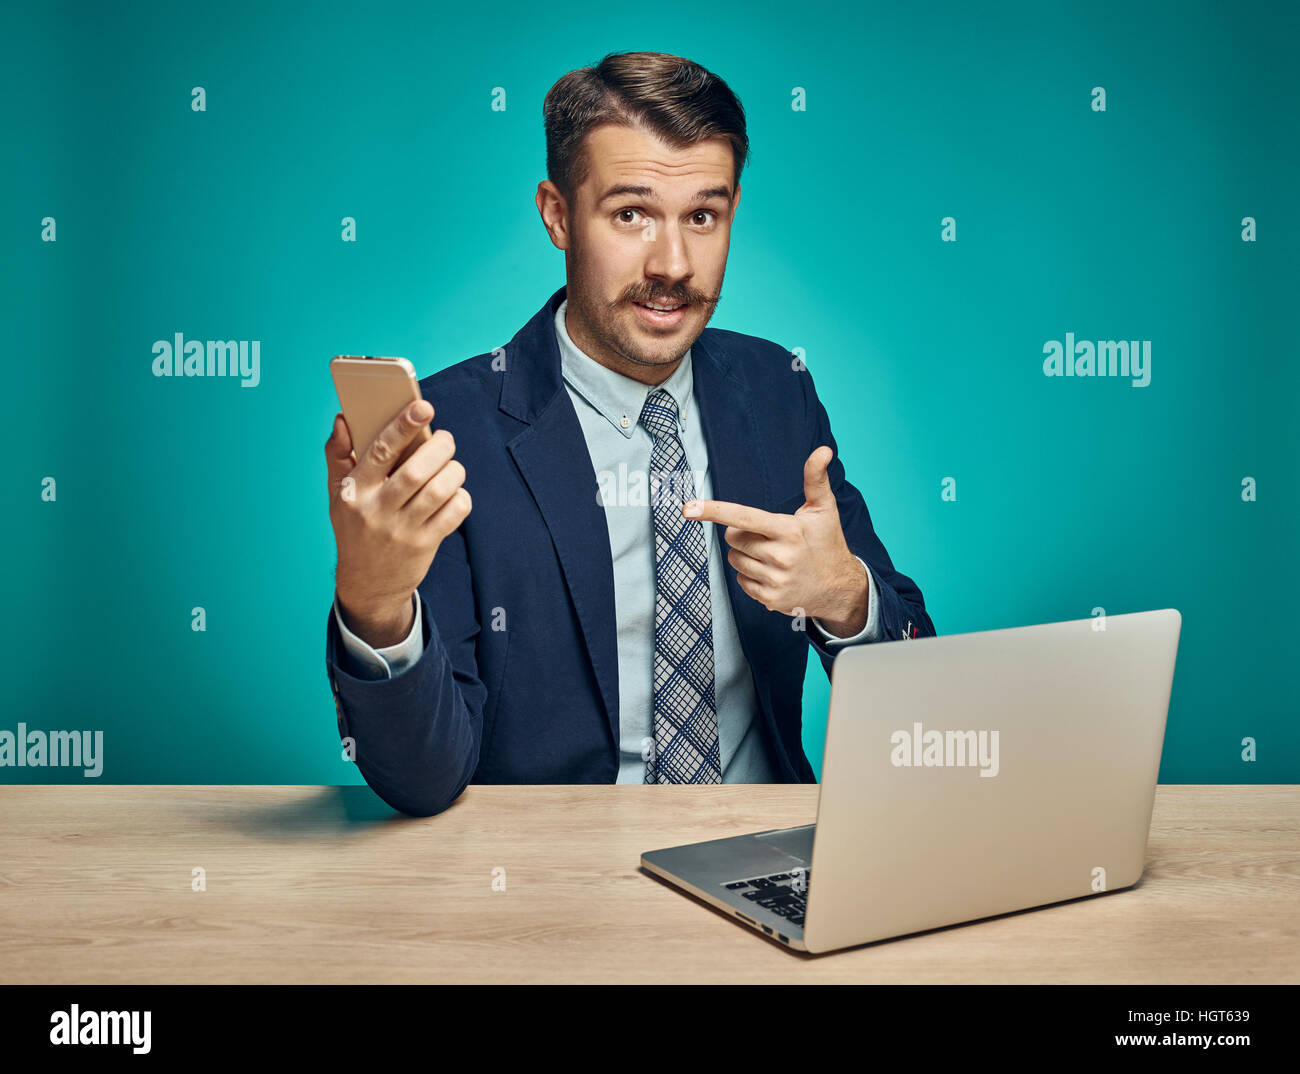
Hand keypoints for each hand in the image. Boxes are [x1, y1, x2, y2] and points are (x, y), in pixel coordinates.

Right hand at [325, 400, 470, 646]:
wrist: (367, 585)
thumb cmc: (355, 528)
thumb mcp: (337, 496)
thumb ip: (338, 456)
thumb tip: (342, 420)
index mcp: (353, 491)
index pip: (379, 451)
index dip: (403, 426)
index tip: (424, 406)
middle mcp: (376, 510)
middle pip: (415, 471)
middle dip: (440, 448)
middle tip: (446, 439)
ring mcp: (401, 530)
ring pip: (439, 491)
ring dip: (454, 471)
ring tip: (452, 465)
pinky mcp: (424, 545)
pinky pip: (454, 513)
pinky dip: (461, 497)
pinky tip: (454, 493)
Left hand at [683, 446, 867, 633]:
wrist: (841, 588)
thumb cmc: (827, 543)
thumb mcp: (824, 509)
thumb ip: (816, 478)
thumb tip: (822, 450)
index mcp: (789, 530)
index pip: (744, 517)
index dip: (714, 510)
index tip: (689, 508)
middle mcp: (781, 556)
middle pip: (734, 538)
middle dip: (742, 533)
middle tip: (765, 535)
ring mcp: (775, 580)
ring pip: (734, 560)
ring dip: (745, 555)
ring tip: (771, 555)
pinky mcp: (770, 599)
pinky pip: (741, 582)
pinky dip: (750, 576)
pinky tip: (771, 573)